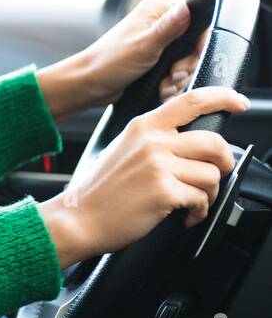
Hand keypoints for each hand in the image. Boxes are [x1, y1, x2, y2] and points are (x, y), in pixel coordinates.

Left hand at [35, 0, 200, 123]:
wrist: (89, 85)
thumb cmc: (110, 62)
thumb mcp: (144, 45)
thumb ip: (169, 27)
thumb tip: (188, 6)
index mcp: (155, 11)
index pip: (195, 16)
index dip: (199, 38)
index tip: (195, 54)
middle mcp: (157, 24)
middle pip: (192, 42)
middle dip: (187, 63)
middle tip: (175, 74)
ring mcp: (155, 43)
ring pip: (184, 60)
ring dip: (179, 77)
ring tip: (166, 85)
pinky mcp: (153, 61)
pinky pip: (173, 71)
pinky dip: (171, 83)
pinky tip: (163, 90)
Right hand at [38, 85, 248, 266]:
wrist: (78, 219)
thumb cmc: (100, 190)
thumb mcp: (123, 150)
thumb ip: (154, 140)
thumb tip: (190, 144)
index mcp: (143, 126)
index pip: (192, 101)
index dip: (223, 98)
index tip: (239, 103)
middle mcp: (152, 142)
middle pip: (214, 142)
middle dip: (224, 163)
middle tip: (216, 174)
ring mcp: (158, 166)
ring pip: (212, 174)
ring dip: (209, 193)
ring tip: (192, 201)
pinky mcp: (164, 191)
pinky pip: (202, 199)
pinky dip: (199, 212)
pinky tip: (186, 216)